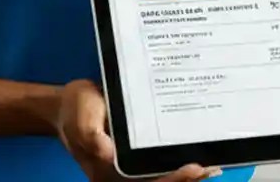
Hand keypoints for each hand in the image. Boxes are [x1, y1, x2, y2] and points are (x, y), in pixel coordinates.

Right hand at [56, 80, 221, 180]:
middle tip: (210, 169)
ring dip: (186, 177)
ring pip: (161, 178)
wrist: (68, 105)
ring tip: (212, 168)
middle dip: (185, 181)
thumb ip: (90, 134)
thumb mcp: (80, 116)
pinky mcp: (135, 158)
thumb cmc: (74, 109)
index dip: (171, 181)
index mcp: (107, 173)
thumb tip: (107, 152)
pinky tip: (198, 156)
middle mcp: (120, 176)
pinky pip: (159, 166)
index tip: (193, 168)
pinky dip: (178, 165)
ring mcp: (128, 169)